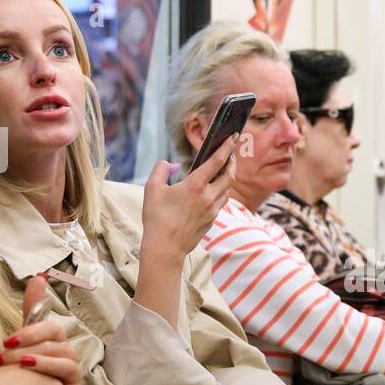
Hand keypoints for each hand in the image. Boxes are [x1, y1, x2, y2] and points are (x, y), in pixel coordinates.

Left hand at [0, 277, 82, 384]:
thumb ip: (34, 305)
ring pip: (67, 367)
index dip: (30, 333)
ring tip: (25, 367)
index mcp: (58, 339)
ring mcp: (72, 376)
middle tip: (2, 358)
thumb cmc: (32, 357)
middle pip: (55, 348)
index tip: (7, 340)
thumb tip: (39, 276)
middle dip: (28, 351)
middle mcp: (68, 356)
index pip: (51, 329)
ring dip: (46, 366)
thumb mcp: (30, 331)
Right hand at [141, 135, 234, 259]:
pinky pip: (220, 204)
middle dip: (232, 162)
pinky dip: (219, 194)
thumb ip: (161, 169)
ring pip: (226, 191)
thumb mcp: (152, 188)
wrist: (165, 248)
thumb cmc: (156, 217)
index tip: (233, 137)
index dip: (227, 147)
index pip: (217, 161)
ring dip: (226, 179)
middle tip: (231, 154)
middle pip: (229, 175)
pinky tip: (212, 193)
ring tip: (222, 172)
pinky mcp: (212, 221)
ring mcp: (212, 210)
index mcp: (195, 185)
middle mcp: (208, 197)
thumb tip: (171, 164)